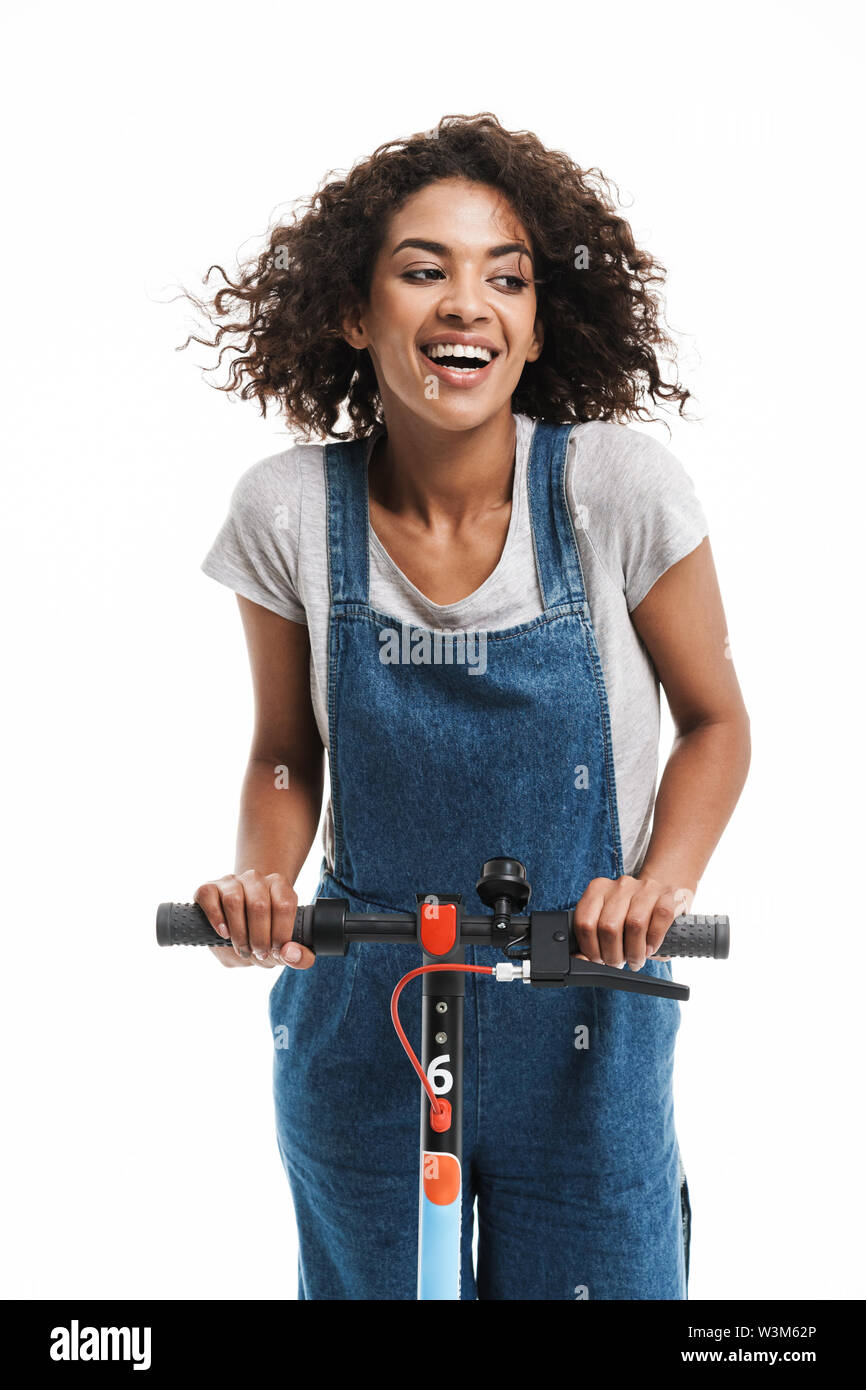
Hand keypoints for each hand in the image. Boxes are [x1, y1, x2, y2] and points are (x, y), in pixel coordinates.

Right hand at [193, 870, 315, 969]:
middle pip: (259, 905)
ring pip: (234, 900)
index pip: (284, 905)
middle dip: (259, 937)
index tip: (276, 950)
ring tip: (242, 948)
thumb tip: (290, 954)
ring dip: (239, 932)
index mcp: (279, 886)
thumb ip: (301, 957)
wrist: (237, 925)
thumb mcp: (284, 948)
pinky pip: (209, 897)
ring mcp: (230, 881)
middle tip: (259, 953)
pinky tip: (224, 933)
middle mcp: (255, 878)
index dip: (281, 933)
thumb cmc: (265, 935)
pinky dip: (216, 918)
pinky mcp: (208, 888)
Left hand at [573, 875, 691, 971]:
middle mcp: (620, 885)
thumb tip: (580, 959)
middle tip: (617, 963)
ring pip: (634, 925)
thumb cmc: (630, 912)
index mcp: (598, 889)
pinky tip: (650, 949)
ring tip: (635, 960)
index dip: (590, 948)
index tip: (597, 959)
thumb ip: (591, 938)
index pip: (584, 922)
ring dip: (634, 952)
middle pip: (608, 926)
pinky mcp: (668, 895)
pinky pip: (659, 920)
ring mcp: (645, 888)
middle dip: (612, 954)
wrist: (663, 891)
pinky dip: (653, 941)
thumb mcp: (607, 918)